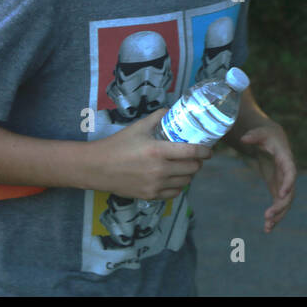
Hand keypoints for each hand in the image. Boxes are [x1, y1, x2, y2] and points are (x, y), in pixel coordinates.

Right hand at [86, 110, 211, 200]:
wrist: (97, 167)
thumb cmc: (118, 145)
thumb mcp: (138, 127)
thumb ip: (158, 117)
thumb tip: (172, 111)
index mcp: (158, 151)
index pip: (192, 152)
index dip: (206, 151)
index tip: (210, 150)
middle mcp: (160, 170)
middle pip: (192, 168)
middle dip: (198, 162)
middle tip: (196, 157)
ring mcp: (155, 185)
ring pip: (185, 182)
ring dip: (190, 174)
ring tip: (186, 167)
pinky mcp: (150, 195)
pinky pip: (174, 193)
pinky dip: (178, 186)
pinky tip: (175, 178)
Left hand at [237, 122, 295, 232]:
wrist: (271, 140)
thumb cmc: (266, 135)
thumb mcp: (260, 133)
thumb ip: (253, 136)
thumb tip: (244, 139)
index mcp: (286, 159)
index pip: (290, 172)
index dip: (288, 183)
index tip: (282, 195)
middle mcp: (288, 173)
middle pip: (289, 192)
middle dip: (280, 205)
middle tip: (268, 216)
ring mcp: (284, 183)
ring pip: (285, 202)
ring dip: (278, 215)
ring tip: (267, 227)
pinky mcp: (277, 188)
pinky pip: (278, 205)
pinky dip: (275, 216)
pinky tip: (267, 228)